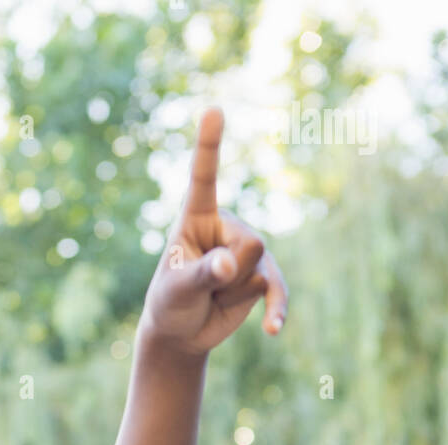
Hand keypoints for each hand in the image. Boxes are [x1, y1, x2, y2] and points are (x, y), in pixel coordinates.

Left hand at [141, 108, 287, 355]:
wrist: (183, 331)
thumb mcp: (176, 290)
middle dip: (227, 275)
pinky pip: (277, 290)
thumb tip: (229, 265)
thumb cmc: (171, 302)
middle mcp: (227, 227)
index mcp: (197, 216)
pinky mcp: (263, 276)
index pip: (204, 177)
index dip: (209, 145)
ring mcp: (248, 251)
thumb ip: (201, 275)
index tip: (213, 110)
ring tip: (215, 297)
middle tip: (204, 287)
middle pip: (250, 243)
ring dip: (235, 294)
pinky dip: (275, 310)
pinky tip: (272, 330)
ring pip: (260, 267)